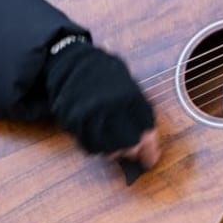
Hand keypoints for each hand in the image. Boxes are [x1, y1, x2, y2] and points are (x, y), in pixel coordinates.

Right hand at [44, 39, 160, 169]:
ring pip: (107, 150)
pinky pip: (87, 145)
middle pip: (129, 145)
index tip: (150, 160)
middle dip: (132, 150)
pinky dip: (94, 146)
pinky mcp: (72, 121)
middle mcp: (111, 107)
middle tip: (131, 149)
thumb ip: (139, 111)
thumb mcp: (129, 85)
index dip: (150, 150)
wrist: (73, 62)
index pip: (146, 132)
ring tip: (113, 141)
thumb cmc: (106, 75)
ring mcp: (90, 115)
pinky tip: (98, 137)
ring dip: (113, 150)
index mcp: (130, 97)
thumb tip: (149, 144)